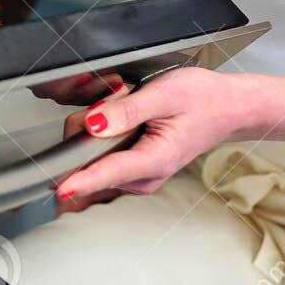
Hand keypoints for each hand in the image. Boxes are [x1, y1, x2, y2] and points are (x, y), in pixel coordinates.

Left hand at [53, 66, 252, 213]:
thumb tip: (94, 123)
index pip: (109, 174)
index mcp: (155, 160)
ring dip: (95, 132)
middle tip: (116, 100)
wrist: (225, 107)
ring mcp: (138, 176)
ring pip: (93, 161)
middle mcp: (144, 176)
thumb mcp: (164, 94)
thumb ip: (127, 110)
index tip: (59, 189)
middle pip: (92, 164)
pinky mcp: (132, 170)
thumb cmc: (201, 100)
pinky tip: (120, 117)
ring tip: (125, 105)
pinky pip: (101, 158)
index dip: (80, 180)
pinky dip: (101, 136)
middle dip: (88, 132)